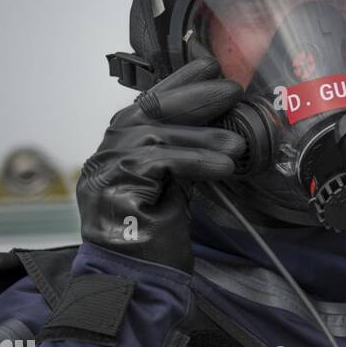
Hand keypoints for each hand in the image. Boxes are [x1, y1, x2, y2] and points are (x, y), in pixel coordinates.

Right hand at [77, 58, 246, 272]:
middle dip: (196, 96)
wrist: (133, 279)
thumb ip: (181, 155)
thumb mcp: (173, 186)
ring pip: (160, 135)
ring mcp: (106, 168)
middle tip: (232, 90)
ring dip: (206, 136)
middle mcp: (106, 153)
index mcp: (118, 148)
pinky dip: (199, 160)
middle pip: (151, 110)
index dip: (179, 83)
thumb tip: (218, 127)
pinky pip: (163, 161)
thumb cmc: (154, 237)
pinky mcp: (117, 185)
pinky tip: (225, 165)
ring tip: (239, 143)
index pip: (148, 104)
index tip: (208, 66)